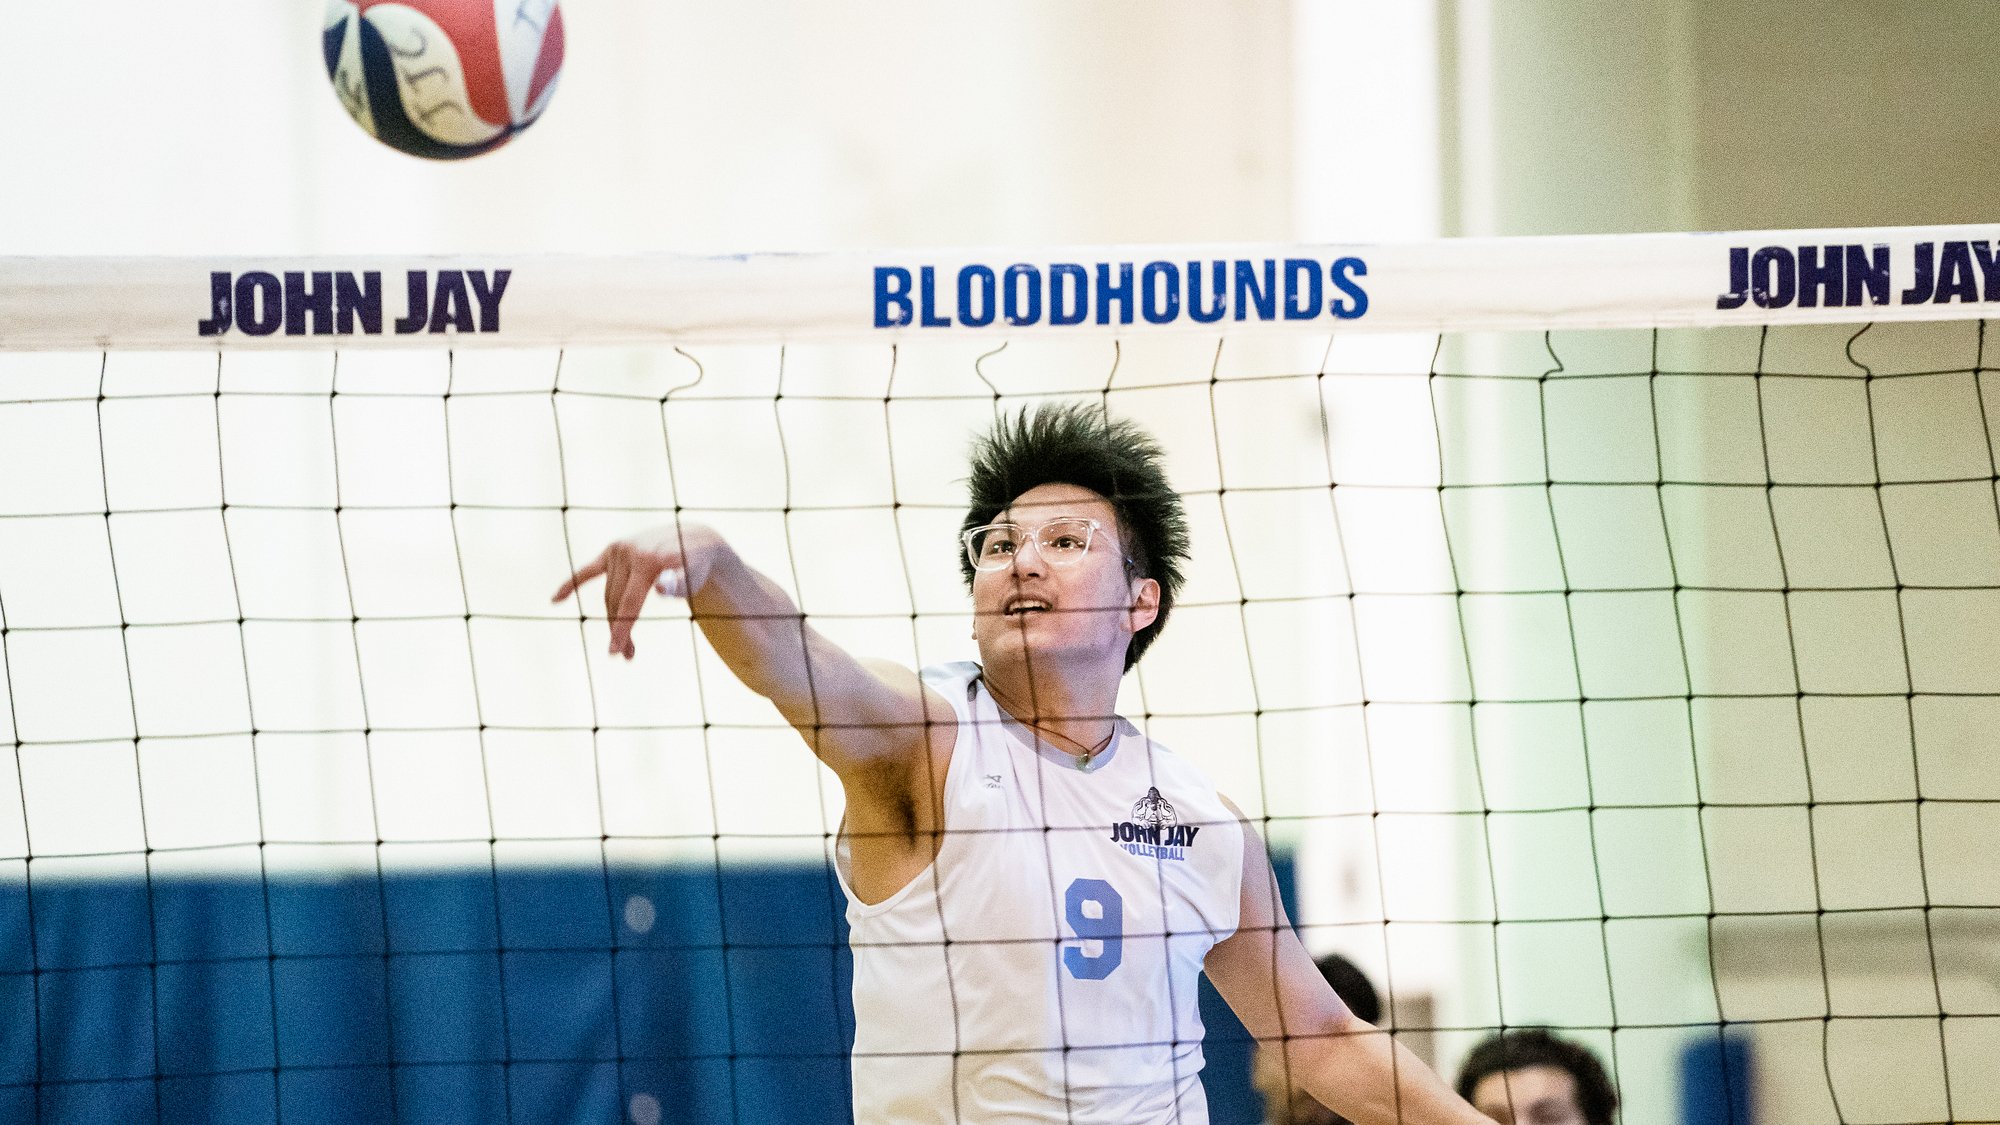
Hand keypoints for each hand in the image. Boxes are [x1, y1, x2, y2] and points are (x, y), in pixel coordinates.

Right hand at [552, 524, 723, 658]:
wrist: (693, 540)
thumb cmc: (696, 565)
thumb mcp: (696, 575)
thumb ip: (680, 584)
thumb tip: (661, 588)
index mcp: (647, 560)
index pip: (629, 601)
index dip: (622, 628)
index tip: (616, 652)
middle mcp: (628, 552)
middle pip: (616, 600)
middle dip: (620, 629)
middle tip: (628, 656)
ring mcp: (617, 551)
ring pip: (608, 594)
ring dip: (613, 620)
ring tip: (627, 648)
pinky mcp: (611, 551)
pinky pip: (587, 571)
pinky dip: (571, 584)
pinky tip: (555, 600)